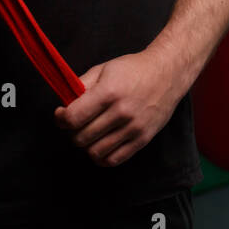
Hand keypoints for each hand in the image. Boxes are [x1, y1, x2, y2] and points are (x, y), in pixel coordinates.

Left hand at [53, 49, 183, 167]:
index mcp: (109, 92)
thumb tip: (64, 105)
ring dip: (87, 145)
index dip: (61, 119)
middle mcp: (121, 112)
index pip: (73, 118)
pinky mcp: (143, 139)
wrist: (167, 74)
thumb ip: (81, 86)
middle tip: (77, 123)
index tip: (61, 115)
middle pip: (81, 137)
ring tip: (90, 133)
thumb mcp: (104, 69)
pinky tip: (101, 145)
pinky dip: (102, 157)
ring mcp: (133, 128)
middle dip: (73, 131)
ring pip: (95, 152)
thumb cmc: (134, 69)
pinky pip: (114, 159)